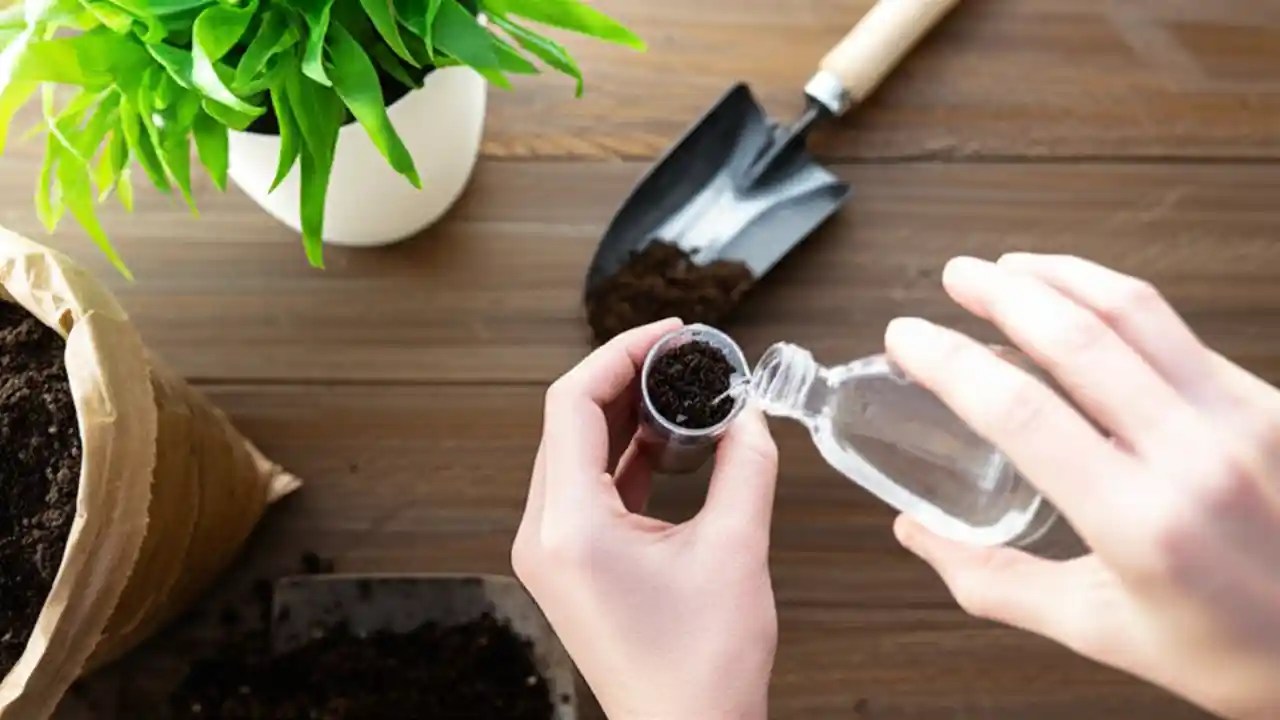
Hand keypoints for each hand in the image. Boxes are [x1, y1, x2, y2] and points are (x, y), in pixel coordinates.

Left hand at [513, 319, 780, 719]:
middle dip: (623, 379)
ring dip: (623, 415)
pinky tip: (666, 439)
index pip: (573, 404)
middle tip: (678, 356)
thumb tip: (749, 414)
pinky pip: (587, 487)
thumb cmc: (703, 668)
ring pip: (575, 451)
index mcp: (569, 527)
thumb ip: (746, 466)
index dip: (620, 354)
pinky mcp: (571, 565)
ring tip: (678, 389)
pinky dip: (622, 456)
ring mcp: (552, 553)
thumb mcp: (738, 550)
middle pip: (568, 422)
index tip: (667, 335)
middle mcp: (545, 536)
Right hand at [885, 254, 1279, 718]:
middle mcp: (1196, 457)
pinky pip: (1181, 332)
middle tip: (955, 276)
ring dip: (1063, 276)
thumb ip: (996, 582)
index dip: (949, 361)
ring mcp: (1244, 420)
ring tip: (1012, 269)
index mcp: (1140, 523)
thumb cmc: (1232, 649)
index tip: (908, 337)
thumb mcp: (1099, 632)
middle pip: (1079, 337)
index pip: (1021, 412)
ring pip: (1139, 311)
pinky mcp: (1272, 403)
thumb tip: (917, 536)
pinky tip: (1086, 304)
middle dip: (1002, 292)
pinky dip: (1119, 303)